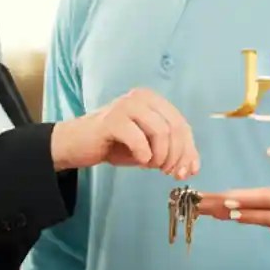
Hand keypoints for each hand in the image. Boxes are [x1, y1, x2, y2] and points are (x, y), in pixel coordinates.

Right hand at [50, 88, 199, 179]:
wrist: (76, 144)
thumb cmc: (114, 145)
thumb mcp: (149, 148)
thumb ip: (171, 152)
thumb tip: (193, 167)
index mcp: (153, 100)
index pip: (182, 124)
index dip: (189, 150)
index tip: (187, 171)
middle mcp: (142, 97)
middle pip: (175, 127)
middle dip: (177, 155)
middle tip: (168, 172)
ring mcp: (126, 106)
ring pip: (161, 131)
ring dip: (161, 156)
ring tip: (151, 165)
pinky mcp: (112, 119)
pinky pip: (139, 139)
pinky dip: (144, 155)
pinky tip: (139, 160)